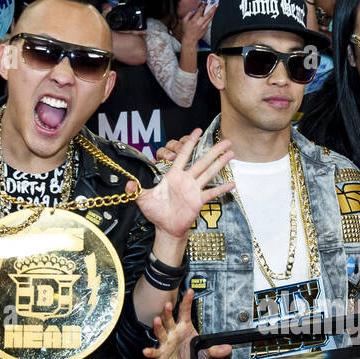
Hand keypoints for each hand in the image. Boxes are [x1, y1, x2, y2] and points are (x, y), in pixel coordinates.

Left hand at [132, 128, 234, 242]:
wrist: (165, 227)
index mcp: (173, 175)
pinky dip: (221, 189)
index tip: (198, 131)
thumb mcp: (142, 199)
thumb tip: (127, 184)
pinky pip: (212, 193)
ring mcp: (194, 190)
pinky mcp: (199, 201)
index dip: (189, 142)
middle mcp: (186, 180)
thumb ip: (136, 190)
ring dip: (220, 163)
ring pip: (209, 173)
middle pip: (202, 161)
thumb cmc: (155, 212)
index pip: (183, 155)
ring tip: (231, 153)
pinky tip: (232, 183)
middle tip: (225, 140)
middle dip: (213, 150)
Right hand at [142, 289, 231, 358]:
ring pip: (161, 332)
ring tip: (157, 320)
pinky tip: (147, 350)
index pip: (185, 312)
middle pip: (169, 319)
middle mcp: (173, 332)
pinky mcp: (160, 353)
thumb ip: (214, 350)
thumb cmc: (188, 354)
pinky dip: (150, 351)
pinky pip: (154, 351)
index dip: (187, 301)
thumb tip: (228, 349)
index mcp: (184, 328)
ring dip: (158, 326)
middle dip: (167, 312)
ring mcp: (165, 342)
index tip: (190, 291)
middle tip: (168, 305)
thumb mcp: (203, 352)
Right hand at [180, 2, 215, 45]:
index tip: (205, 2)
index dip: (203, 6)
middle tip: (216, 4)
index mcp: (194, 20)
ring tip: (215, 8)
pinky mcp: (206, 29)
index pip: (200, 11)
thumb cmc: (186, 31)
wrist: (190, 40)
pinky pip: (209, 22)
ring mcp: (204, 26)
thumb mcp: (184, 21)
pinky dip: (211, 17)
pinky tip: (212, 14)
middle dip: (213, 8)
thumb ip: (189, 14)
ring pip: (210, 18)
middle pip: (208, 14)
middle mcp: (200, 23)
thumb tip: (194, 10)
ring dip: (213, 12)